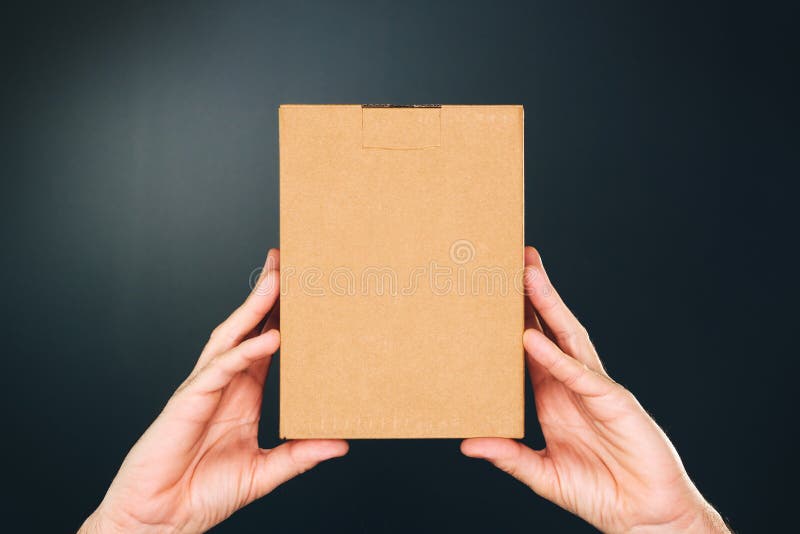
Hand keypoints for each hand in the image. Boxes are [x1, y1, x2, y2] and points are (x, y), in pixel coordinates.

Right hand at [80, 249, 347, 532]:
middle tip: (288, 263)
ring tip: (277, 280)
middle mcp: (224, 384)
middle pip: (248, 328)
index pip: (267, 343)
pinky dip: (244, 351)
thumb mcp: (265, 472)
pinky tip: (269, 338)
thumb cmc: (203, 494)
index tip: (306, 292)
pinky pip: (220, 369)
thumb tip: (341, 443)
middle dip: (267, 295)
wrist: (161, 520)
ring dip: (253, 307)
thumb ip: (301, 455)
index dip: (284, 317)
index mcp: (243, 394)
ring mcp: (204, 389)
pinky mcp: (188, 401)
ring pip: (230, 337)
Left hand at [462, 247, 727, 532]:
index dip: (512, 319)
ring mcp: (595, 389)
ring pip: (569, 338)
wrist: (644, 517)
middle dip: (533, 294)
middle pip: (549, 329)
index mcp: (553, 396)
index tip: (493, 292)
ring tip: (527, 274)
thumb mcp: (542, 475)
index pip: (528, 347)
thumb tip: (467, 445)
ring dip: (548, 305)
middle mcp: (572, 384)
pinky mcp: (615, 403)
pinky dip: (556, 357)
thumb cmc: (599, 493)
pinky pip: (581, 376)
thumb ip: (508, 456)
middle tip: (513, 259)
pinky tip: (533, 338)